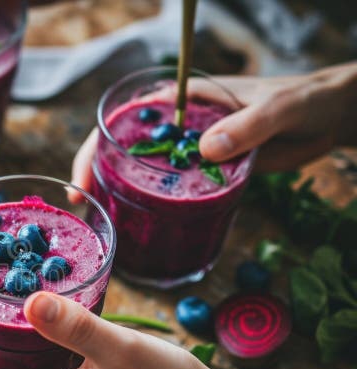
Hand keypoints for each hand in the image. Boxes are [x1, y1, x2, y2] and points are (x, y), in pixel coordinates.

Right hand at [70, 62, 356, 198]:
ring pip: (143, 172)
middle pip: (122, 150)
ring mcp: (188, 151)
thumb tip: (207, 149)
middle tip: (82, 207)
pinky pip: (172, 189)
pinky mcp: (206, 173)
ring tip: (99, 220)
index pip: (123, 120)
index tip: (82, 179)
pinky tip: (140, 225)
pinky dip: (153, 206)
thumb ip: (247, 125)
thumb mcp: (277, 108)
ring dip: (118, 194)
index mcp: (181, 100)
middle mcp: (176, 125)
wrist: (330, 117)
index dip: (95, 148)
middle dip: (95, 175)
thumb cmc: (304, 100)